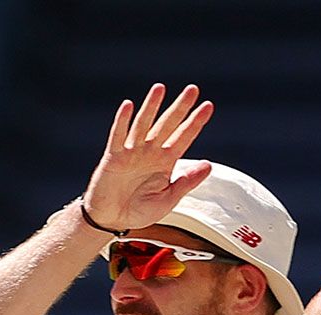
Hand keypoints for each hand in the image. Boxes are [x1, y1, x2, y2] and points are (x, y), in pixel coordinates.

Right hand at [82, 84, 213, 233]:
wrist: (112, 219)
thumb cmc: (139, 211)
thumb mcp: (168, 200)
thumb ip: (187, 182)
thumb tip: (209, 166)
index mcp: (165, 162)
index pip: (183, 137)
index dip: (195, 122)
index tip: (208, 106)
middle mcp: (150, 152)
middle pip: (167, 124)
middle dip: (180, 107)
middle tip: (192, 89)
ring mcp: (132, 151)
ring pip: (143, 124)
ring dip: (151, 106)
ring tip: (160, 88)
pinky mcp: (114, 156)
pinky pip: (118, 136)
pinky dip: (123, 121)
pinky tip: (128, 106)